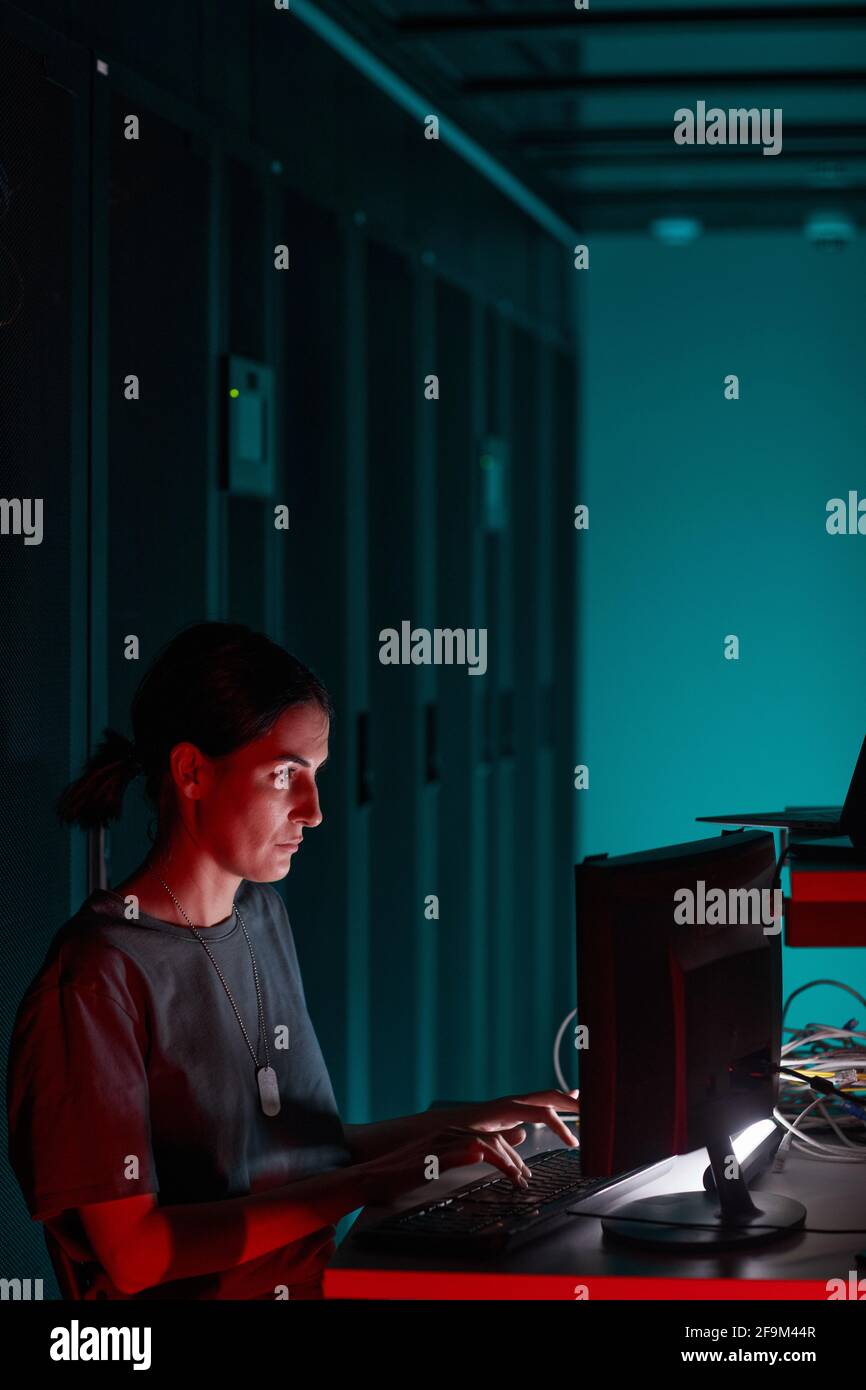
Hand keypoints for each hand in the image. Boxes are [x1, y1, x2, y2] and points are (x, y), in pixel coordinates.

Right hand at [355, 1089, 579, 1206]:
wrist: (380, 1172)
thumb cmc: (420, 1164)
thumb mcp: (463, 1148)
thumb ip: (494, 1138)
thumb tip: (521, 1133)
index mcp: (477, 1120)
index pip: (520, 1105)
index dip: (549, 1100)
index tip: (577, 1098)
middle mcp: (469, 1121)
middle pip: (518, 1109)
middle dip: (551, 1111)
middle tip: (577, 1122)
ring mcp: (456, 1134)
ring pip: (496, 1140)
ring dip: (514, 1162)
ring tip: (523, 1182)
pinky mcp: (445, 1150)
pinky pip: (477, 1153)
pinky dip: (494, 1161)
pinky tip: (505, 1171)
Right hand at [356, 1123, 534, 1205]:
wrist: (372, 1177)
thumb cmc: (401, 1173)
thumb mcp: (436, 1161)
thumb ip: (460, 1153)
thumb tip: (484, 1151)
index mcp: (449, 1133)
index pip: (490, 1137)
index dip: (510, 1153)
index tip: (521, 1170)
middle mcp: (448, 1133)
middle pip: (493, 1140)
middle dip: (515, 1159)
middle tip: (525, 1178)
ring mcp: (442, 1143)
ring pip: (486, 1144)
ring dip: (507, 1162)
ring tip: (517, 1180)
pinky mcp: (435, 1156)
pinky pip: (466, 1153)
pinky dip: (485, 1158)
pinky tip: (496, 1166)